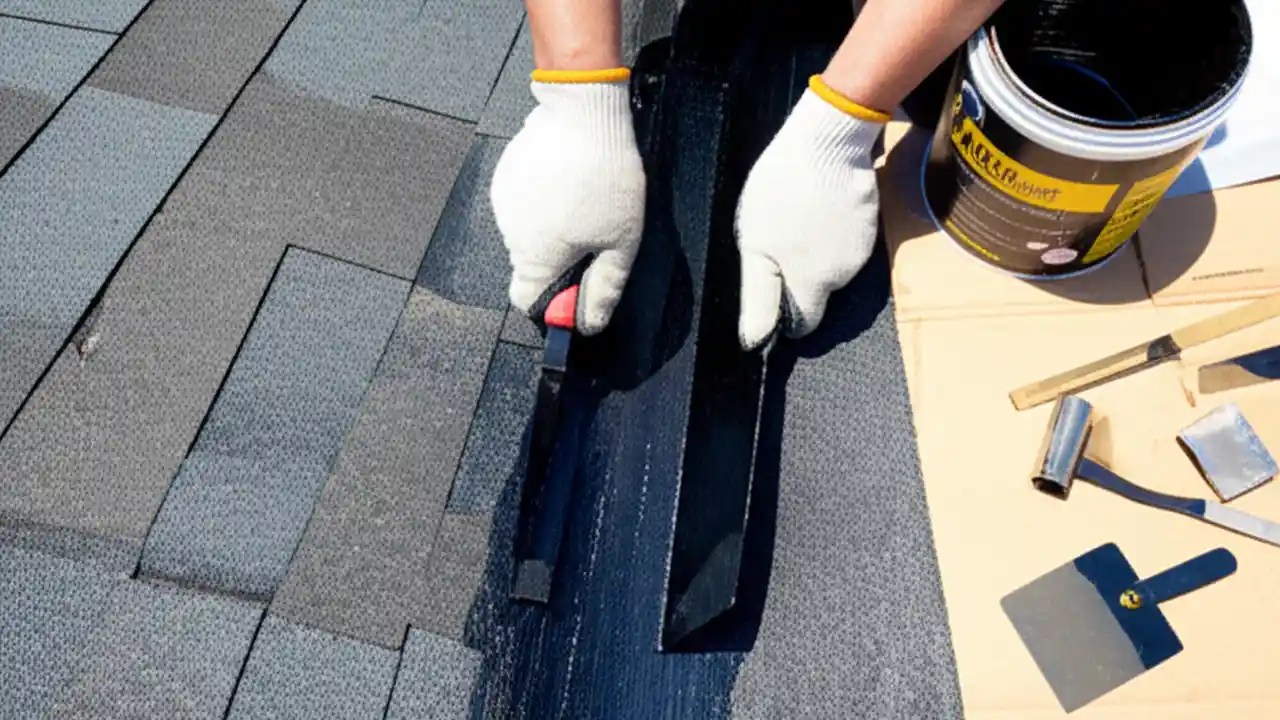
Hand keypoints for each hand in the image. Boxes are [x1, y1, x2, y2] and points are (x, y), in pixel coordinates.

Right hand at [490, 71, 645, 333]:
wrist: (584, 112)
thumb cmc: (607, 178)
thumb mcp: (622, 241)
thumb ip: (604, 288)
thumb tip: (589, 324)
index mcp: (536, 257)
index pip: (526, 302)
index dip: (551, 303)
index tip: (576, 290)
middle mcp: (510, 234)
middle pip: (530, 266)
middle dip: (558, 261)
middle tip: (594, 235)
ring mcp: (503, 203)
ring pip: (526, 233)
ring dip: (550, 228)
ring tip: (582, 201)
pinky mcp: (505, 176)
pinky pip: (522, 203)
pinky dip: (541, 201)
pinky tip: (567, 182)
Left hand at [734, 77, 886, 349]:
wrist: (829, 140)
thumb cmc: (782, 191)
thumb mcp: (756, 244)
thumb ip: (759, 295)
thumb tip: (755, 340)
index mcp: (811, 284)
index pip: (804, 324)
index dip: (788, 318)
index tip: (777, 298)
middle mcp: (843, 277)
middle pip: (819, 293)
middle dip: (802, 278)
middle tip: (783, 243)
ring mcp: (862, 250)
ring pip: (835, 266)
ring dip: (819, 252)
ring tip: (802, 219)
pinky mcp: (873, 224)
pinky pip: (849, 241)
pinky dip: (836, 231)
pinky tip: (823, 208)